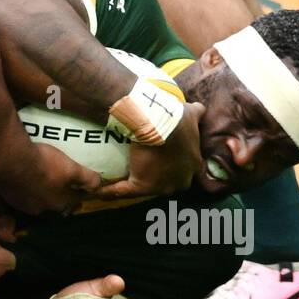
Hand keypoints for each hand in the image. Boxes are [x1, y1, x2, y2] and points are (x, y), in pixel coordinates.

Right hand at [0, 141, 102, 215]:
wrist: (8, 158)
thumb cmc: (44, 164)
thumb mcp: (71, 169)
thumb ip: (87, 178)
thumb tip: (99, 186)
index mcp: (58, 204)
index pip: (74, 201)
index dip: (79, 193)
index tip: (80, 186)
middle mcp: (40, 209)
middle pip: (53, 202)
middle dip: (57, 194)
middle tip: (58, 180)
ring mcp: (21, 203)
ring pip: (34, 199)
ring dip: (38, 191)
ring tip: (39, 176)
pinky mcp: (6, 194)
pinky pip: (18, 192)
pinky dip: (22, 186)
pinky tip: (21, 174)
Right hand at [89, 102, 204, 202]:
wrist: (155, 121)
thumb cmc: (174, 118)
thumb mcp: (190, 113)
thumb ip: (196, 112)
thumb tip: (199, 107)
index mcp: (194, 163)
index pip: (187, 170)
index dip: (178, 165)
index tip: (168, 159)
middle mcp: (182, 179)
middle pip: (173, 182)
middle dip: (165, 178)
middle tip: (150, 167)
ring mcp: (163, 185)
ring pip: (150, 189)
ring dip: (140, 184)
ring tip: (126, 177)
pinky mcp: (143, 186)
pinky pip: (124, 191)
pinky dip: (110, 191)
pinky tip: (99, 190)